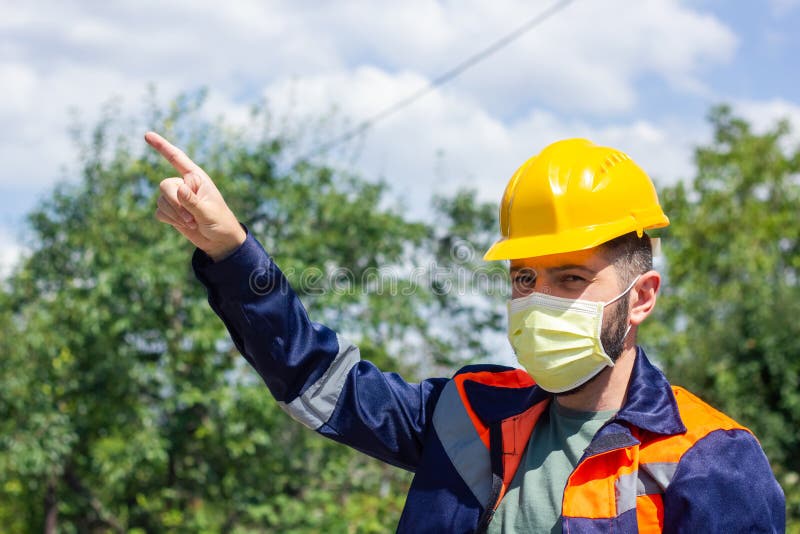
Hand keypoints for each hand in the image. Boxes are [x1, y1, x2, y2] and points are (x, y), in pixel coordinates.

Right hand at [145, 131, 245, 261]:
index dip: (162, 146)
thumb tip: (179, 190)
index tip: (146, 135)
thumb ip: (193, 202)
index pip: (177, 158)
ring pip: (161, 200)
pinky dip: (170, 220)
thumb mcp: (208, 212)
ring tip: (192, 223)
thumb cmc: (220, 223)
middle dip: (174, 203)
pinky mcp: (171, 212)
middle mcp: (184, 185)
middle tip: (191, 218)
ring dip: (174, 215)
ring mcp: (177, 198)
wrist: (219, 241)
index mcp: (197, 178)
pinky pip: (159, 212)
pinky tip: (183, 225)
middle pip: (165, 185)